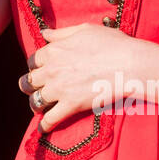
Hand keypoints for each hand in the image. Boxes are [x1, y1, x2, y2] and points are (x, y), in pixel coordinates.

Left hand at [18, 23, 139, 132]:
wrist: (130, 64)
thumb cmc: (112, 44)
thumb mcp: (85, 30)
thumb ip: (61, 33)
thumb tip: (45, 33)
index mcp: (54, 50)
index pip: (33, 60)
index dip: (36, 66)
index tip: (41, 70)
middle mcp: (51, 69)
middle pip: (28, 81)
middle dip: (31, 85)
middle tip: (37, 89)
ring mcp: (59, 89)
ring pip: (35, 101)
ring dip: (36, 105)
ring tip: (40, 107)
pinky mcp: (70, 105)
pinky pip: (50, 119)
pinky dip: (45, 126)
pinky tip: (42, 129)